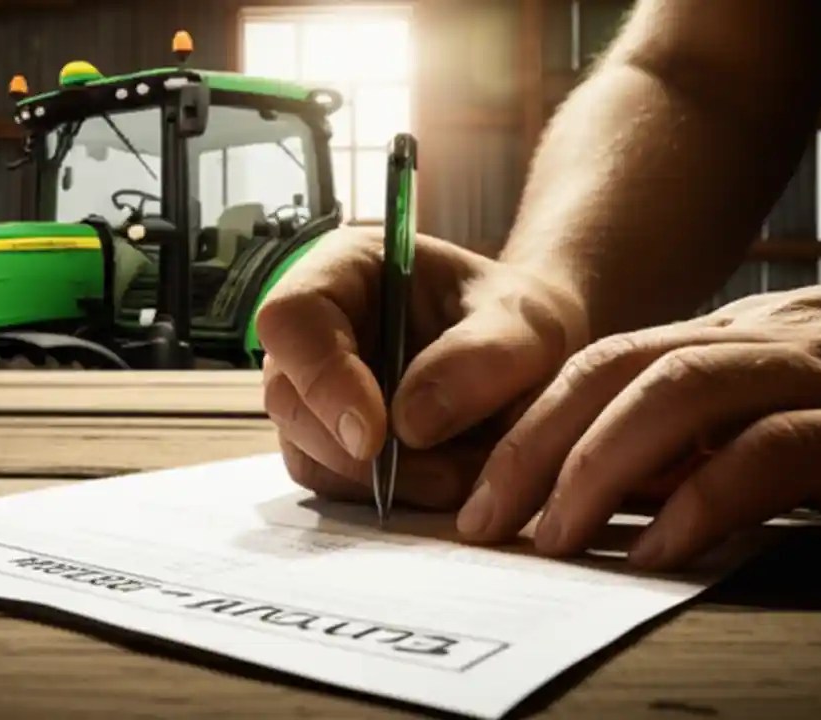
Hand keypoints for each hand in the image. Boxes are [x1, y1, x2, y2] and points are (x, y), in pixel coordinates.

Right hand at [255, 227, 588, 510]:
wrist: (531, 359)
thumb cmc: (521, 324)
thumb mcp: (527, 325)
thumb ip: (480, 358)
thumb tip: (408, 423)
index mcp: (344, 269)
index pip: (291, 319)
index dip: (321, 379)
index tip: (375, 435)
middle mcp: (313, 331)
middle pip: (288, 397)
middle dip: (357, 450)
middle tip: (441, 471)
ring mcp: (314, 390)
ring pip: (307, 451)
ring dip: (379, 481)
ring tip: (458, 473)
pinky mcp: (329, 442)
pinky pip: (333, 484)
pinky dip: (387, 494)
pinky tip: (442, 479)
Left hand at [458, 277, 820, 569]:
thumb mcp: (785, 402)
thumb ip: (704, 434)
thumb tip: (607, 490)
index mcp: (731, 340)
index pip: (601, 363)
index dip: (527, 422)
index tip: (475, 489)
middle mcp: (763, 342)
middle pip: (617, 370)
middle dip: (533, 444)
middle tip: (482, 520)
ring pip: (681, 393)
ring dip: (598, 465)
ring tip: (550, 537)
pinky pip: (778, 451)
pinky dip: (707, 501)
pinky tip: (659, 552)